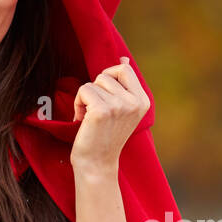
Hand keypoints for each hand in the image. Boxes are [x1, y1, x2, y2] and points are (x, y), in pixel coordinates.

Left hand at [70, 56, 149, 170]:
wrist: (97, 164)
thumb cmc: (105, 135)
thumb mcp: (121, 108)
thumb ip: (124, 84)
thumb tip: (123, 58)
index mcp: (143, 101)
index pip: (124, 68)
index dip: (109, 77)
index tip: (105, 96)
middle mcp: (134, 102)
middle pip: (107, 74)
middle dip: (97, 88)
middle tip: (97, 110)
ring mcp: (119, 106)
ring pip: (93, 82)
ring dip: (86, 98)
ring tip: (90, 117)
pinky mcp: (102, 110)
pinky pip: (84, 90)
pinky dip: (78, 104)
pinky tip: (83, 120)